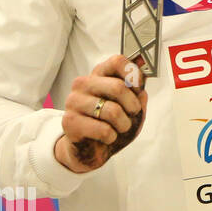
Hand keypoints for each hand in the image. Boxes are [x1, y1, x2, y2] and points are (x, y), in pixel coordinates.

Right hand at [56, 55, 148, 172]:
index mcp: (99, 74)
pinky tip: (106, 137)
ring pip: (112, 111)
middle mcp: (83, 84)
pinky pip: (103, 129)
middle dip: (133, 106)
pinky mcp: (69, 122)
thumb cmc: (113, 123)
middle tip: (132, 115)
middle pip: (118, 87)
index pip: (117, 61)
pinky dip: (112, 136)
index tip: (139, 89)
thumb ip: (138, 92)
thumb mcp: (132, 106)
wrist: (91, 149)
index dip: (134, 75)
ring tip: (119, 128)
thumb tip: (142, 81)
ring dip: (124, 124)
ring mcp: (74, 101)